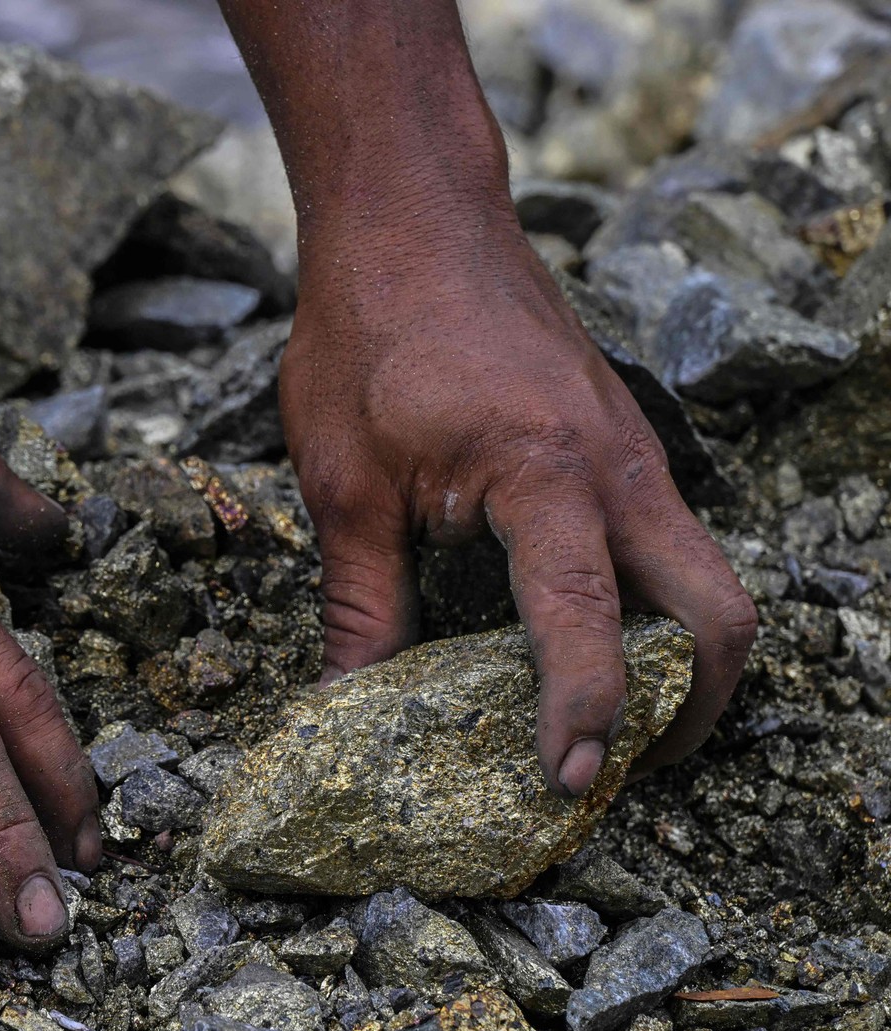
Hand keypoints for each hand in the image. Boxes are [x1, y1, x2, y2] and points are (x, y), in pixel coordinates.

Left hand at [281, 230, 757, 794]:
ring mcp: (631, 450)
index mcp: (544, 474)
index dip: (586, 712)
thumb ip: (359, 602)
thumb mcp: (344, 481)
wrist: (411, 216)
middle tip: (625, 764)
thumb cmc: (368, 332)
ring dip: (683, 655)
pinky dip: (655, 600)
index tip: (569, 783)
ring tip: (617, 715)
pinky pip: (670, 538)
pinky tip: (589, 626)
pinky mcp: (617, 440)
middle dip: (692, 704)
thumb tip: (344, 705)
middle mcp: (616, 467)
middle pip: (717, 612)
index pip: (588, 620)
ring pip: (706, 574)